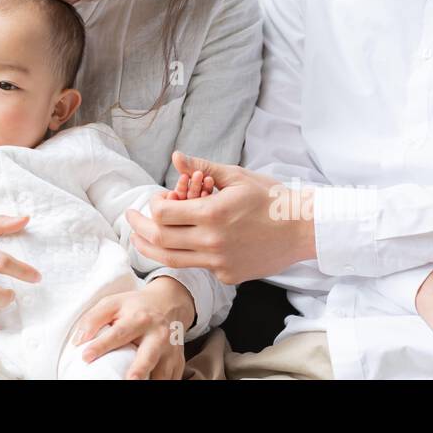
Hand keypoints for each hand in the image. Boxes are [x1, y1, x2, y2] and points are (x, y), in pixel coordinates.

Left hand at [69, 277, 195, 378]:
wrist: (169, 303)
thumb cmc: (135, 306)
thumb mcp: (112, 303)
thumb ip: (93, 319)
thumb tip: (78, 341)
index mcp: (139, 319)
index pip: (118, 334)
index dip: (101, 345)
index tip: (85, 356)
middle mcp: (158, 334)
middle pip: (149, 355)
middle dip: (140, 370)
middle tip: (130, 380)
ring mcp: (171, 349)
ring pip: (164, 371)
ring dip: (153, 381)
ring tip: (137, 385)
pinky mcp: (178, 361)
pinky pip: (173, 377)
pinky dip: (165, 382)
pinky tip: (151, 384)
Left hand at [126, 152, 310, 283]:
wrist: (302, 229)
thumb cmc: (271, 198)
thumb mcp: (237, 176)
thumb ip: (202, 167)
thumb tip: (176, 157)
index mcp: (212, 214)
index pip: (163, 215)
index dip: (152, 206)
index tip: (156, 198)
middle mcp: (212, 242)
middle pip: (160, 242)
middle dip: (139, 229)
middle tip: (130, 218)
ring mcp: (220, 263)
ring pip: (173, 260)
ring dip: (151, 248)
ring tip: (140, 237)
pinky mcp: (228, 275)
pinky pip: (198, 266)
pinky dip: (187, 254)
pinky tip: (187, 242)